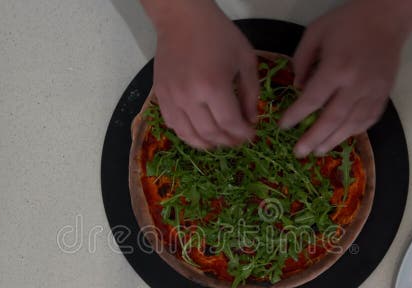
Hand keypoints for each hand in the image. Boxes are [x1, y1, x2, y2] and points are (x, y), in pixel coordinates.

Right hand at [145, 1, 257, 148]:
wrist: (182, 18)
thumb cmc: (217, 34)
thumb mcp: (245, 59)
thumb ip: (251, 93)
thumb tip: (250, 120)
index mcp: (214, 86)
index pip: (230, 124)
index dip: (243, 134)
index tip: (251, 135)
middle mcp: (190, 97)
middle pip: (211, 134)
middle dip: (228, 141)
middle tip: (238, 140)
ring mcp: (172, 98)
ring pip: (189, 135)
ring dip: (207, 144)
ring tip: (219, 142)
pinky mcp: (161, 96)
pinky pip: (173, 125)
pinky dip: (188, 135)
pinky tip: (199, 133)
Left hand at [279, 0, 410, 157]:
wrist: (388, 18)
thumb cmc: (348, 23)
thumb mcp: (315, 33)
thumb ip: (301, 61)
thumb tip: (297, 88)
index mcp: (337, 67)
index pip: (312, 99)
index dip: (296, 115)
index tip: (283, 126)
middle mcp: (356, 84)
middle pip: (332, 119)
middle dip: (313, 138)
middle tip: (299, 153)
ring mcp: (373, 92)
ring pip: (351, 124)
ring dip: (333, 140)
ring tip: (317, 151)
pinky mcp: (384, 95)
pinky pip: (368, 120)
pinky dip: (353, 131)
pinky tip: (340, 137)